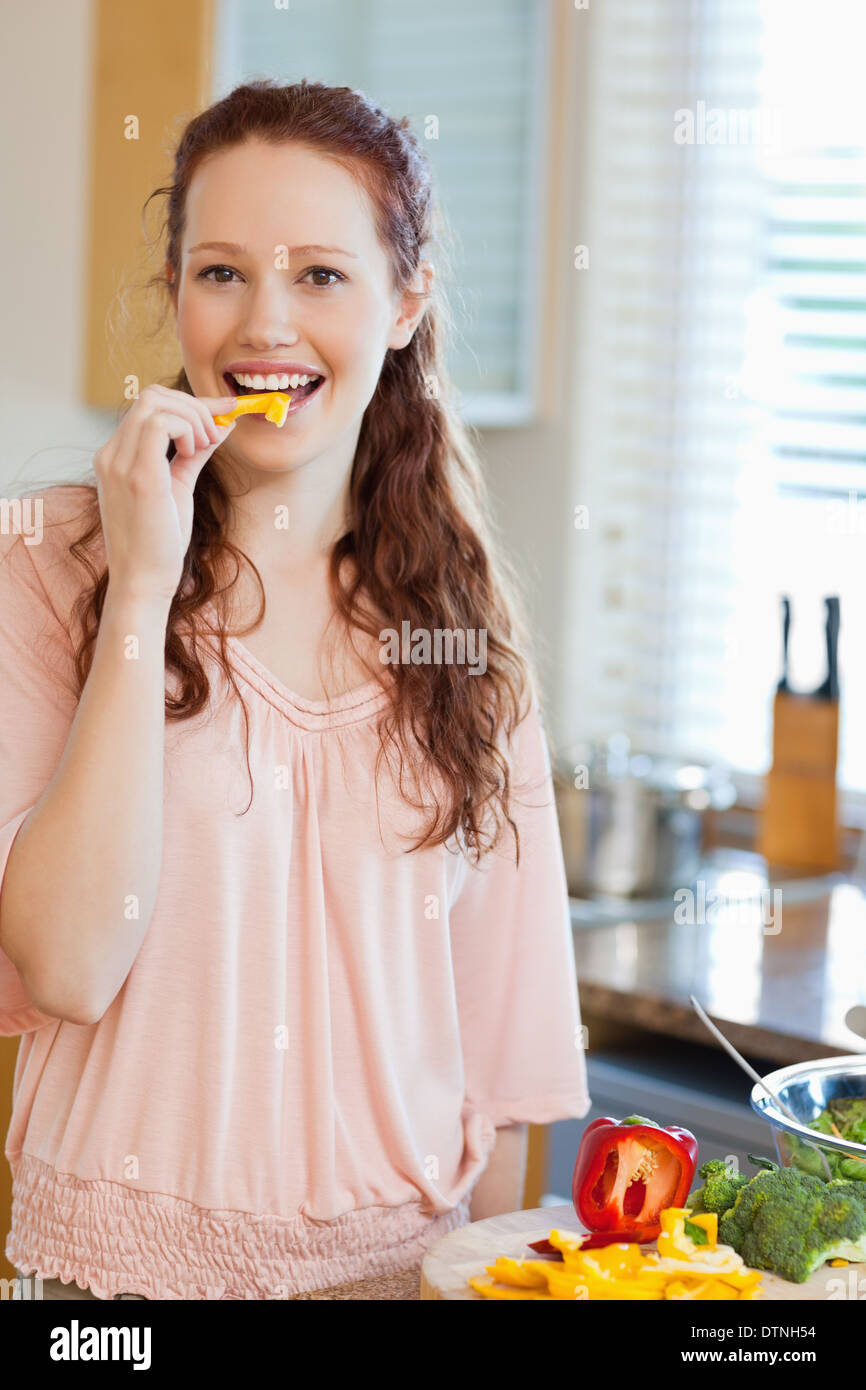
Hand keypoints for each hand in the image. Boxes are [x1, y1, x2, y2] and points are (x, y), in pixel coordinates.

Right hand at [93, 383, 236, 604]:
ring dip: (193, 416)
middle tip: (216, 433)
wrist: (143, 582)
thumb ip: (195, 455)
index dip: (190, 403)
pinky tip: (197, 450)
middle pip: (151, 396)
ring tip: (207, 445)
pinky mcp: (138, 475)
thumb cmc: (159, 543)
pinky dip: (187, 428)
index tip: (224, 410)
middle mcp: (111, 454)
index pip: (149, 406)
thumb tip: (222, 425)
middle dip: (193, 405)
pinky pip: (161, 423)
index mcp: (116, 457)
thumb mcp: (178, 487)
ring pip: (156, 402)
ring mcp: (120, 462)